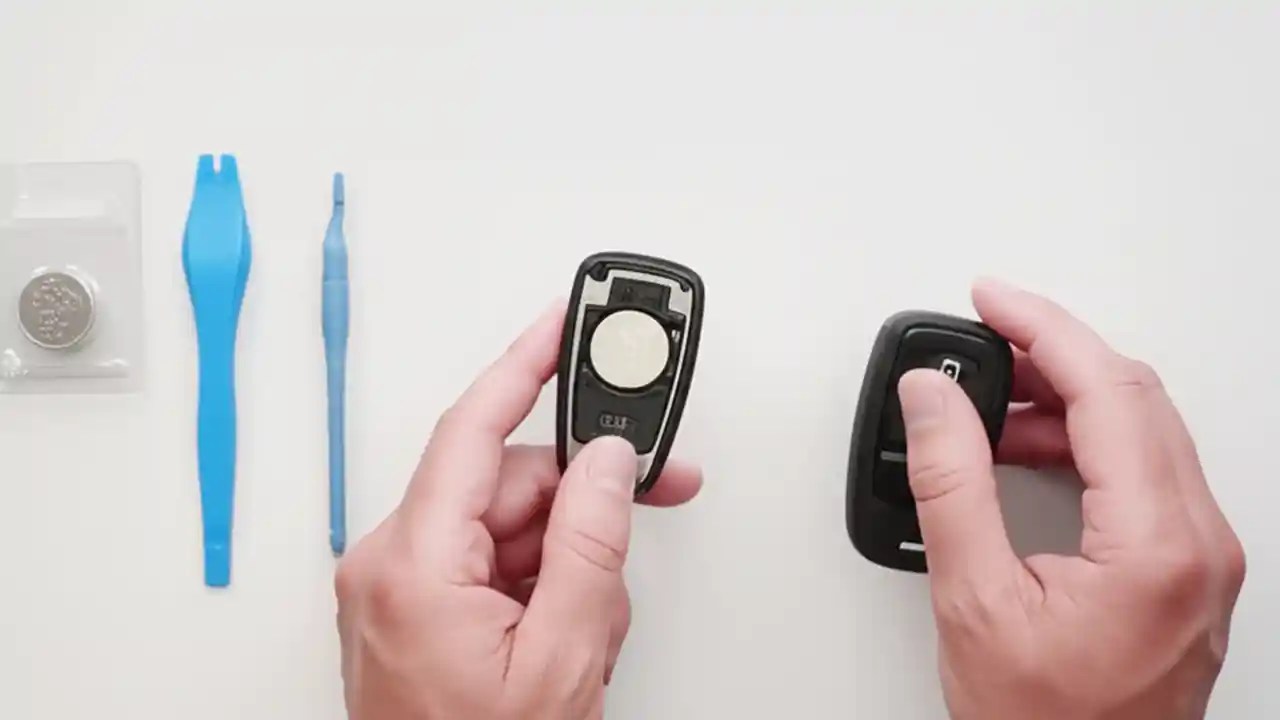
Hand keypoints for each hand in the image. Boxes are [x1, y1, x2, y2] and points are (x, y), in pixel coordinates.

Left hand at [334, 301, 701, 719]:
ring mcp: (402, 589)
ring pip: (509, 525)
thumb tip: (607, 462)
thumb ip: (591, 543)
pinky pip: (493, 562)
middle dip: (584, 495)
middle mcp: (391, 565)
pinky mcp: (417, 610)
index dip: (525, 364)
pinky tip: (573, 623)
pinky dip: (543, 579)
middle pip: (506, 484)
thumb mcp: (563, 655)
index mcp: (411, 566)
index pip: (473, 428)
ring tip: (599, 617)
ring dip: (569, 553)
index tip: (561, 321)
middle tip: (656, 486)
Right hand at [897, 279, 1244, 719]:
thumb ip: (949, 484)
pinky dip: (1081, 445)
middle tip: (984, 337)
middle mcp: (1199, 543)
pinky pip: (1141, 474)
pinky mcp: (1183, 570)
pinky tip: (1024, 450)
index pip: (1109, 392)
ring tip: (987, 403)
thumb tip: (930, 399)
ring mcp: (1199, 557)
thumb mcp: (975, 601)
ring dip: (1065, 401)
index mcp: (1158, 545)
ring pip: (1141, 432)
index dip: (1044, 329)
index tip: (992, 298)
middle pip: (1135, 399)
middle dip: (1054, 354)